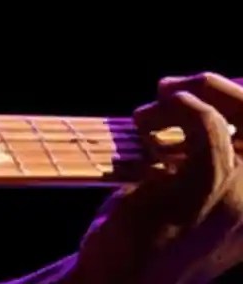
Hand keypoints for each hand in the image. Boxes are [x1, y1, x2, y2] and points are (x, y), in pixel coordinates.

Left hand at [70, 73, 242, 283]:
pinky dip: (177, 107)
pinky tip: (142, 120)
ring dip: (193, 93)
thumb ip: (204, 157)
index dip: (242, 97)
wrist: (120, 280)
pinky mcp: (206, 186)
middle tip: (171, 89)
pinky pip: (208, 124)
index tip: (202, 86)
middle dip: (224, 88)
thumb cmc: (145, 236)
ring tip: (151, 109)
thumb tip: (200, 100)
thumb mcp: (186, 194)